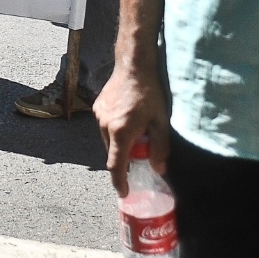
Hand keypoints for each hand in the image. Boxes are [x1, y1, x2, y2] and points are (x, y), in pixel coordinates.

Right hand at [94, 61, 171, 195]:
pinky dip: (114, 130)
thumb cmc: (149, 92)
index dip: (119, 182)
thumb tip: (159, 169)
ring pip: (107, 140)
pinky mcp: (97, 107)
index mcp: (120, 132)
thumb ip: (160, 147)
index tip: (123, 193)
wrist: (133, 65)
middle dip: (123, 159)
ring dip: (119, 143)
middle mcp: (105, 126)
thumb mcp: (161, 121)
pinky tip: (127, 119)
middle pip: (112, 153)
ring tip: (135, 133)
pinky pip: (105, 126)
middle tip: (139, 155)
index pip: (116, 165)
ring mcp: (99, 116)